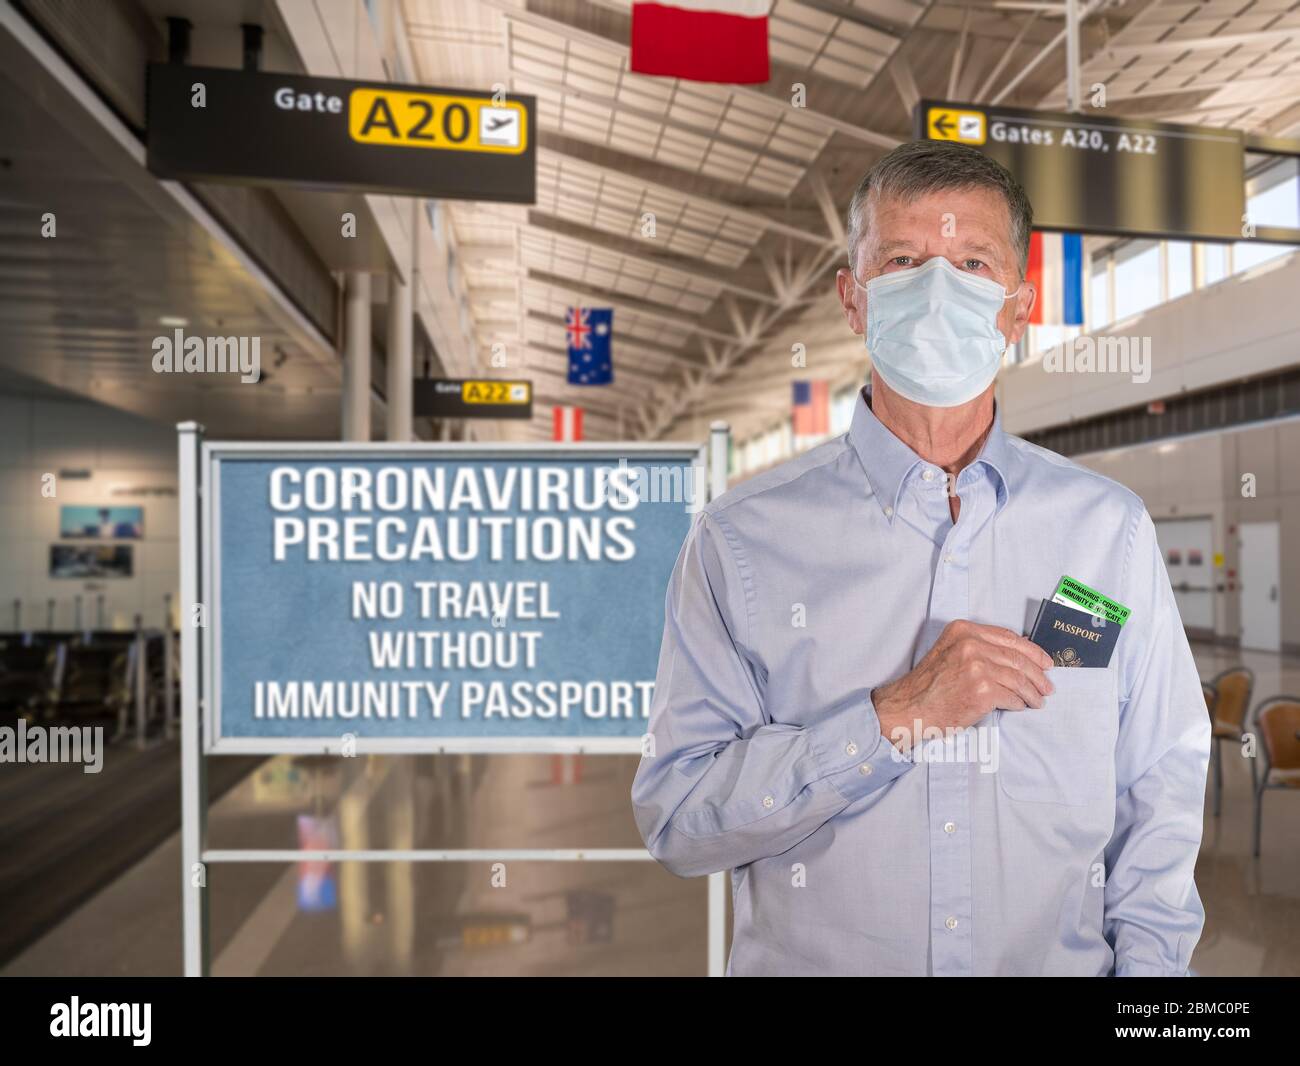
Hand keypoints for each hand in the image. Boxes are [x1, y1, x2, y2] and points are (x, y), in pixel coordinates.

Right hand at [872, 619, 1053, 751]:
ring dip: (1032, 692)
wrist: (910, 707)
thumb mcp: (949, 652)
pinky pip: (1012, 697)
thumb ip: (977, 648)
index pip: (1008, 637)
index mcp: (963, 630)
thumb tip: (1015, 657)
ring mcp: (977, 667)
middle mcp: (971, 645)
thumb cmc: (928, 685)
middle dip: (1038, 674)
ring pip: (1018, 678)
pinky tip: (1021, 706)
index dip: (1032, 651)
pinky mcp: (982, 691)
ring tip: (1038, 700)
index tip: (1044, 661)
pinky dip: (1020, 703)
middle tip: (1047, 686)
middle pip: (1017, 658)